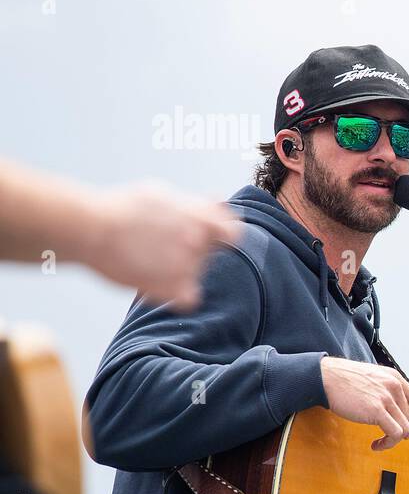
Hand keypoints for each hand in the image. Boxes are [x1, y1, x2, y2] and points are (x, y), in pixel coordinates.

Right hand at [88, 182, 242, 310]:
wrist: (91, 229)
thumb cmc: (124, 208)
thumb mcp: (163, 194)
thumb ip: (197, 202)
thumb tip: (219, 201)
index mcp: (202, 219)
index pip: (233, 233)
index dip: (220, 235)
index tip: (206, 235)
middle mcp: (200, 243)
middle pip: (210, 253)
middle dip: (195, 250)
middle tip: (163, 244)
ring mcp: (188, 267)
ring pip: (196, 274)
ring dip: (180, 270)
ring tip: (148, 258)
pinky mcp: (172, 289)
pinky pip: (189, 299)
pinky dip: (177, 294)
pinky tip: (157, 283)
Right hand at [320, 357, 408, 450]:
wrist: (326, 377)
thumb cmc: (343, 379)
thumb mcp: (373, 377)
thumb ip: (386, 389)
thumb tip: (394, 409)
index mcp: (395, 377)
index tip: (407, 428)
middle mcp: (395, 386)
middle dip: (403, 432)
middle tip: (389, 438)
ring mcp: (387, 397)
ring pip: (405, 428)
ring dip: (393, 440)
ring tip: (381, 442)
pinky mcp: (377, 410)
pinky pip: (395, 433)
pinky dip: (388, 444)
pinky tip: (376, 445)